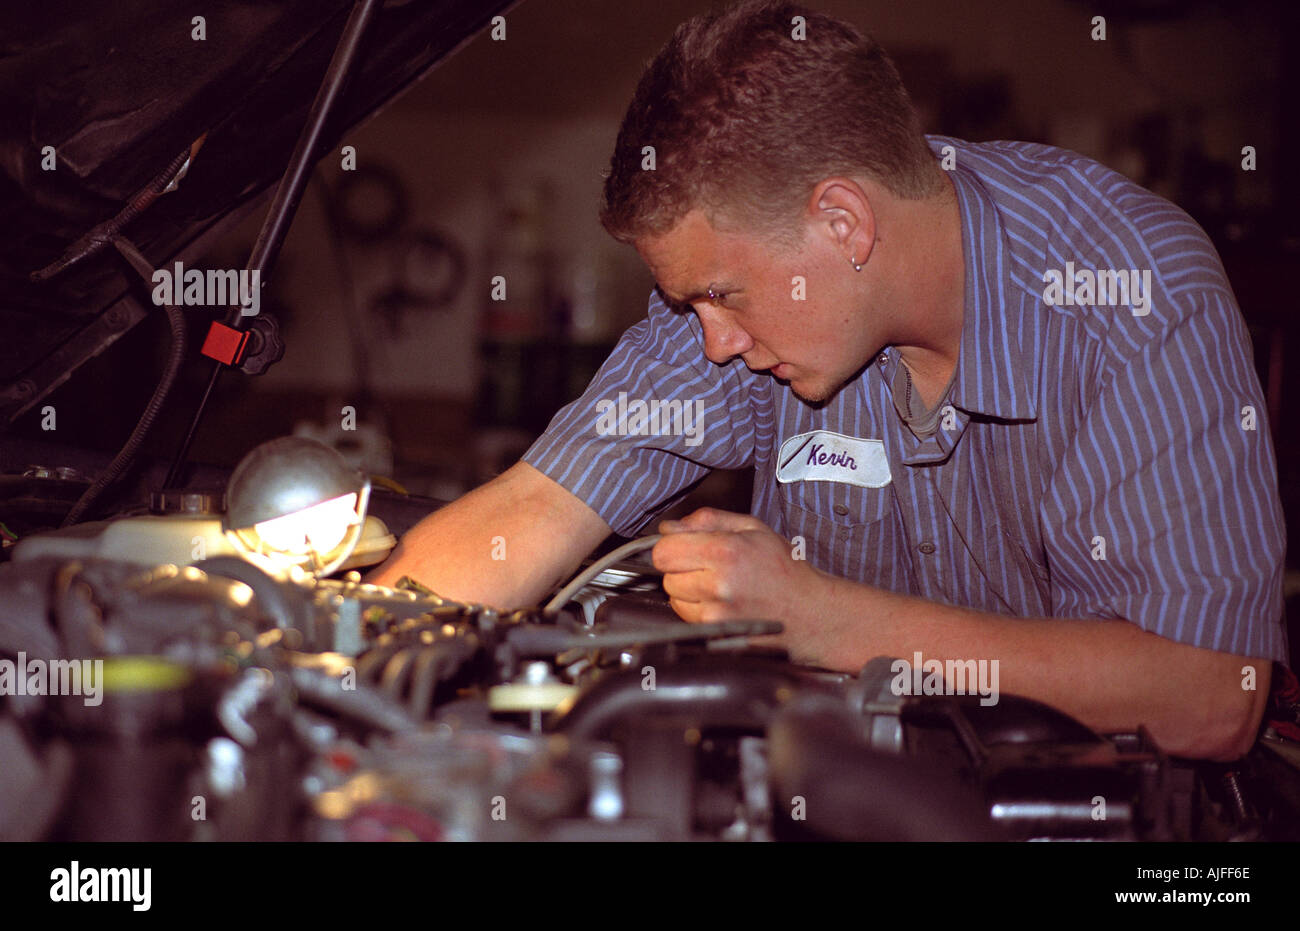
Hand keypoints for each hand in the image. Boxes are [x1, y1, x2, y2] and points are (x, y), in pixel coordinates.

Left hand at [651, 507, 827, 626]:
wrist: (812, 614)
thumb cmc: (787, 571)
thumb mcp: (753, 529)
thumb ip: (707, 520)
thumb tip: (668, 528)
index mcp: (725, 551)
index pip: (663, 551)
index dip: (671, 548)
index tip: (683, 549)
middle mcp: (718, 584)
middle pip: (666, 576)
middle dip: (682, 570)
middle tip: (711, 570)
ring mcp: (716, 614)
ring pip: (674, 599)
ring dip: (689, 593)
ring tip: (721, 589)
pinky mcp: (717, 635)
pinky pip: (687, 619)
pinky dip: (698, 612)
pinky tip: (724, 606)